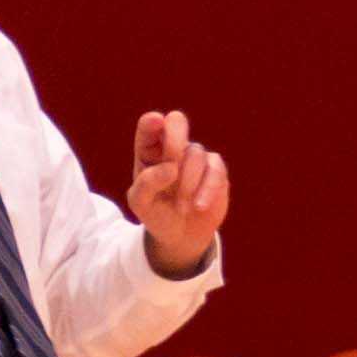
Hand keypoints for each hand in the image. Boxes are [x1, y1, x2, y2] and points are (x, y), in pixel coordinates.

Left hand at [126, 106, 230, 275]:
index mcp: (149, 150)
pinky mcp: (215, 169)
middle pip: (177, 121)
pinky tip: (199, 206)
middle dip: (175, 139)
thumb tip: (171, 168)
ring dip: (187, 183)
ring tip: (181, 207)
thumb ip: (147, 183)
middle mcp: (173, 147)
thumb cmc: (155, 212)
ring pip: (195, 153)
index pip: (149, 126)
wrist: (180, 235)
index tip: (155, 121)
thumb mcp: (140, 203)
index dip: (152, 122)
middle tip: (171, 165)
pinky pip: (215, 169)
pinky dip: (207, 189)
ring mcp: (195, 156)